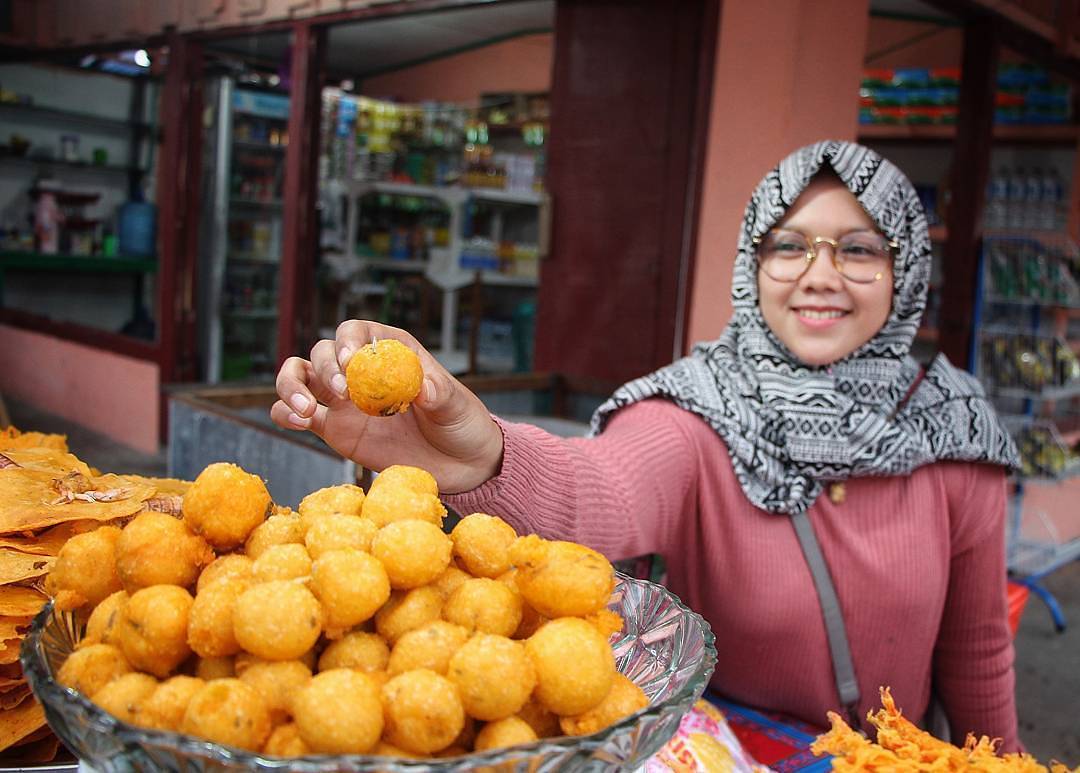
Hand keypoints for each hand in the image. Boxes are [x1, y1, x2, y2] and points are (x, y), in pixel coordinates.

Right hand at [271, 320, 503, 493]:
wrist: (460, 465)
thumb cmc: (461, 424)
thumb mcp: (457, 406)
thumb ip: (440, 395)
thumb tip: (424, 388)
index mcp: (391, 352)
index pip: (359, 332)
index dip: (349, 340)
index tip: (352, 361)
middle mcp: (362, 371)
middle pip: (325, 352)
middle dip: (326, 367)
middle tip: (343, 394)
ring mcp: (344, 399)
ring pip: (301, 376)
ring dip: (292, 385)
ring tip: (303, 409)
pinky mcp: (333, 428)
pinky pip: (297, 414)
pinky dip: (285, 412)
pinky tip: (295, 420)